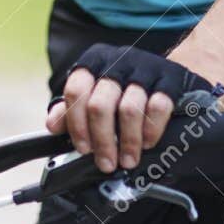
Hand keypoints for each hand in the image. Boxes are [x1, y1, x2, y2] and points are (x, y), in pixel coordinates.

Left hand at [45, 43, 221, 173]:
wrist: (166, 73)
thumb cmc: (124, 88)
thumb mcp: (95, 93)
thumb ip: (72, 109)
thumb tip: (53, 126)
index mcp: (93, 63)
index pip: (75, 91)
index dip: (76, 124)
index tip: (83, 148)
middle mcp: (117, 61)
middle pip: (100, 105)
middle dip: (102, 141)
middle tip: (106, 162)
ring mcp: (145, 68)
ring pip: (129, 109)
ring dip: (128, 141)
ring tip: (127, 159)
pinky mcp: (170, 78)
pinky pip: (158, 106)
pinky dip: (151, 130)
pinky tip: (148, 143)